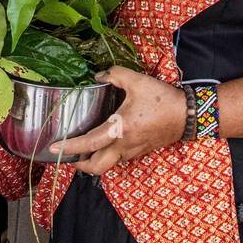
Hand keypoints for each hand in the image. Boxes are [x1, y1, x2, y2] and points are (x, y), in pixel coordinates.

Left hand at [51, 66, 186, 176]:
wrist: (188, 115)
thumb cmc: (162, 99)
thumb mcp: (137, 81)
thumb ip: (115, 75)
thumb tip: (99, 75)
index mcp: (119, 130)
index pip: (88, 143)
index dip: (69, 146)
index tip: (53, 148)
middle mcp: (123, 146)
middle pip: (96, 167)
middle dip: (79, 165)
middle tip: (69, 155)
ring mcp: (133, 151)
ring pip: (108, 165)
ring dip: (93, 161)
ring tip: (84, 148)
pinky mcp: (141, 151)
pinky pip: (119, 159)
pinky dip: (107, 155)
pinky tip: (106, 141)